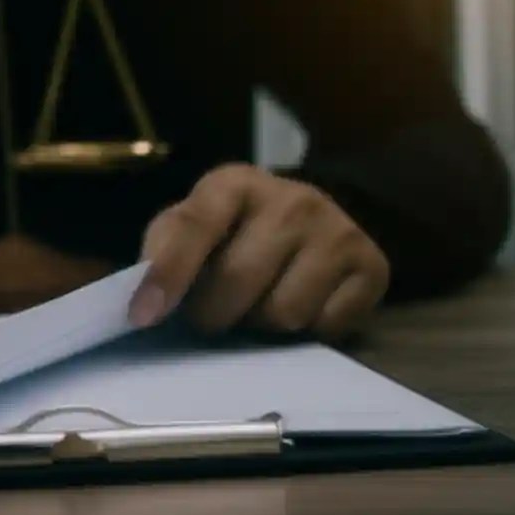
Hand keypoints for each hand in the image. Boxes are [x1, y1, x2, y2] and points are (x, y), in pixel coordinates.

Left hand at [129, 164, 388, 341]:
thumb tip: (141, 303)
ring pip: (283, 314)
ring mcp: (339, 229)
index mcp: (233, 183)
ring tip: (257, 305)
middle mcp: (292, 198)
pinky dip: (305, 332)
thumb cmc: (232, 233)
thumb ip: (162, 253)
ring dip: (259, 326)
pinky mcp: (373, 266)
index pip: (194, 226)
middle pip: (237, 281)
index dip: (167, 273)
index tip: (143, 316)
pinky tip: (298, 305)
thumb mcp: (189, 229)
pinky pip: (325, 328)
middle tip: (211, 314)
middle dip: (212, 313)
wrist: (310, 224)